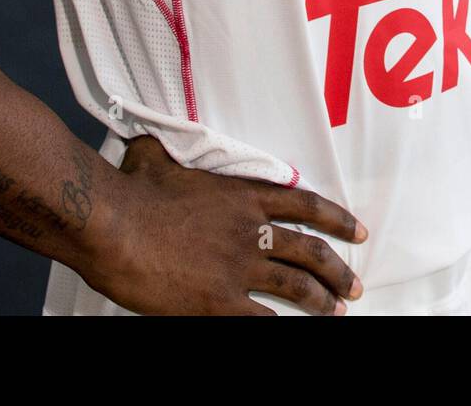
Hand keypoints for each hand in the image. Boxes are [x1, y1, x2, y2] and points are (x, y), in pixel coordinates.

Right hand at [81, 135, 366, 314]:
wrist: (113, 224)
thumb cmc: (132, 189)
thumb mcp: (155, 156)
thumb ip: (164, 150)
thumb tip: (150, 139)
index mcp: (241, 195)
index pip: (304, 204)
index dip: (336, 219)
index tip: (356, 231)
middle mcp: (249, 230)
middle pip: (309, 251)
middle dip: (337, 270)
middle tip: (353, 286)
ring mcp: (237, 267)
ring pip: (296, 287)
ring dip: (321, 301)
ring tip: (335, 310)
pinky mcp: (218, 302)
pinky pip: (263, 321)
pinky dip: (281, 327)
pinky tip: (290, 331)